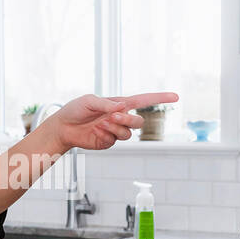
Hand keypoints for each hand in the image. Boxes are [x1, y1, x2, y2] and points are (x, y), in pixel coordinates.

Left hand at [45, 92, 179, 151]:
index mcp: (119, 104)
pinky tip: (95, 132)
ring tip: (99, 124)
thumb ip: (105, 104)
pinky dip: (105, 136)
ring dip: (115, 129)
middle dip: (128, 120)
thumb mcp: (89, 101)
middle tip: (112, 116)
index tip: (176, 96)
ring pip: (128, 134)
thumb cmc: (76, 109)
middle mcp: (120, 117)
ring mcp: (115, 131)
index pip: (144, 101)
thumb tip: (121, 107)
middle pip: (138, 122)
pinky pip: (114, 141)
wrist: (63, 127)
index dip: (160, 98)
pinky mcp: (108, 142)